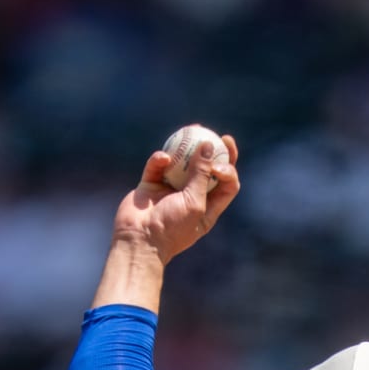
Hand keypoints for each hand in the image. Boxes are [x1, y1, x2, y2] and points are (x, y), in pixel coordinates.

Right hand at [93, 134, 239, 310]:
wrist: (139, 240)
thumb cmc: (172, 227)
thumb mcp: (194, 202)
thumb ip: (202, 175)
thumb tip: (209, 146)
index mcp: (208, 206)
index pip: (226, 183)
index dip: (230, 166)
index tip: (226, 152)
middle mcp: (191, 196)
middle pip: (207, 170)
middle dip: (213, 152)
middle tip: (216, 135)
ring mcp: (170, 189)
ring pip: (181, 164)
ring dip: (186, 148)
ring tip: (191, 129)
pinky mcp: (150, 184)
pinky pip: (157, 167)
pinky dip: (160, 160)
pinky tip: (163, 157)